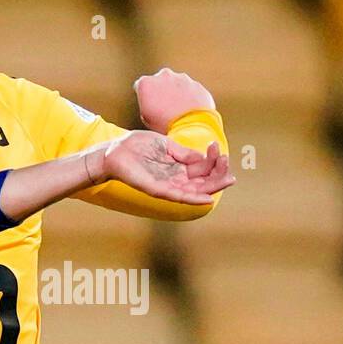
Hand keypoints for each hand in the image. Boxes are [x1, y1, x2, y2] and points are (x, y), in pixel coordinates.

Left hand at [96, 131, 234, 205]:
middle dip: (219, 173)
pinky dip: (193, 198)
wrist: (114, 151)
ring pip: (197, 190)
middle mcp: (177, 178)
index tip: (217, 147)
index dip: (213, 159)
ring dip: (213, 185)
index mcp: (179, 166)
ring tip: (228, 177)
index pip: (204, 167)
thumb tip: (204, 156)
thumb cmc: (137, 145)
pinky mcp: (158, 190)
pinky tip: (207, 197)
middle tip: (228, 162)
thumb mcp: (165, 144)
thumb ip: (183, 152)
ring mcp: (168, 185)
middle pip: (205, 181)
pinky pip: (179, 197)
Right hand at [133, 68, 215, 132]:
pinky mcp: (197, 85)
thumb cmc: (163, 124)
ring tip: (178, 110)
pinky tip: (189, 110)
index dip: (144, 97)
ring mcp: (182, 78)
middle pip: (159, 81)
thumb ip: (146, 102)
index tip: (149, 106)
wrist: (190, 127)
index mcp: (146, 82)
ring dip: (176, 92)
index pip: (141, 86)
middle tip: (164, 106)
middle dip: (161, 90)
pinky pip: (191, 90)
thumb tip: (152, 100)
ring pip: (176, 84)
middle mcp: (164, 75)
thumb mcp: (145, 115)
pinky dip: (190, 97)